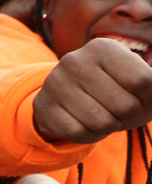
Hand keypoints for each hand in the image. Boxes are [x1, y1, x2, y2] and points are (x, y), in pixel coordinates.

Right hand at [32, 39, 151, 143]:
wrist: (72, 100)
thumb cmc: (118, 91)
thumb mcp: (141, 82)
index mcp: (103, 48)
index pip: (143, 81)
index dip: (146, 96)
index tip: (134, 91)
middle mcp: (75, 60)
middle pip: (125, 106)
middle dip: (128, 115)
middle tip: (116, 107)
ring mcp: (55, 82)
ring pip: (102, 123)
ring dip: (109, 127)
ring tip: (101, 114)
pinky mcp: (43, 105)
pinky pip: (79, 133)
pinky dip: (90, 135)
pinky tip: (84, 123)